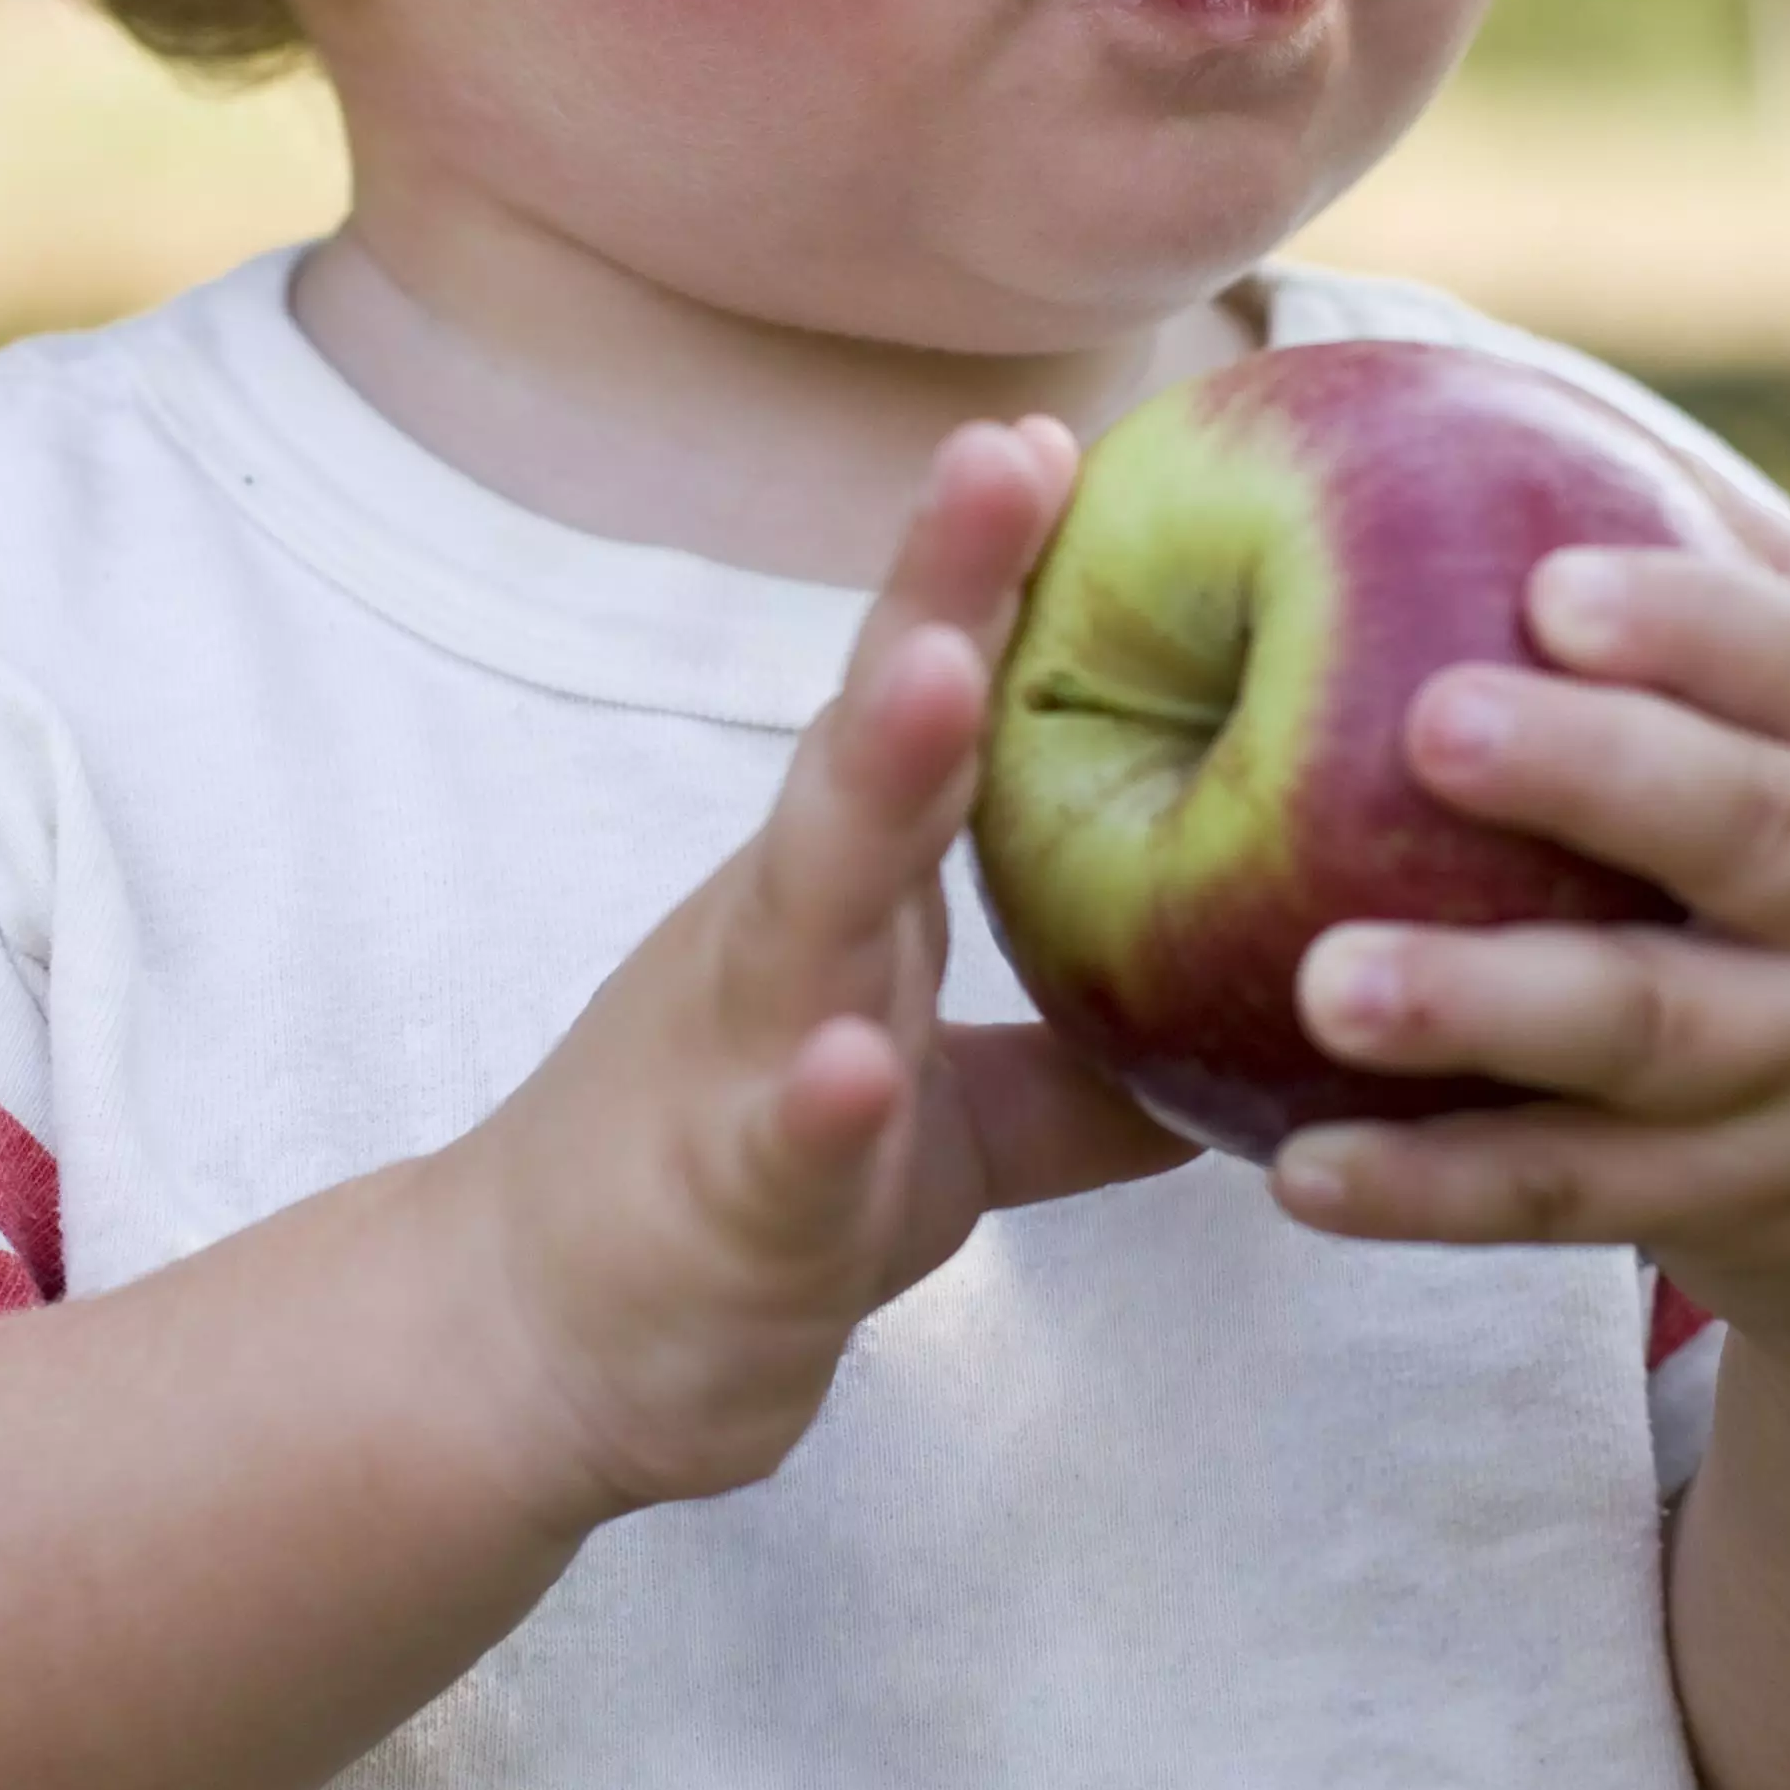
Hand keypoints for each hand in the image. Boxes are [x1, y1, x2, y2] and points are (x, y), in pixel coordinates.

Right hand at [466, 419, 1191, 1516]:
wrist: (533, 1355)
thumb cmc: (744, 1195)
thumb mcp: (950, 1127)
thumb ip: (1078, 1071)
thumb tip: (1256, 1018)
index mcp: (843, 901)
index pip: (923, 711)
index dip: (980, 575)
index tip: (1051, 434)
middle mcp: (786, 942)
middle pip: (864, 748)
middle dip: (934, 597)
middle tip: (1005, 455)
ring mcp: (743, 1063)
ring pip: (807, 909)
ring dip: (872, 784)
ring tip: (934, 670)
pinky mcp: (724, 1206)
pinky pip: (782, 1146)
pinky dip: (818, 1102)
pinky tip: (858, 1063)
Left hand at [1271, 508, 1789, 1385]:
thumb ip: (1740, 630)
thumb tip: (1517, 393)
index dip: (1696, 625)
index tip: (1551, 581)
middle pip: (1758, 836)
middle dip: (1600, 774)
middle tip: (1428, 724)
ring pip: (1655, 1037)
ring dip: (1486, 1004)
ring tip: (1324, 980)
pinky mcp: (1749, 1215)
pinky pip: (1576, 1199)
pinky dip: (1435, 1192)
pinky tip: (1296, 1171)